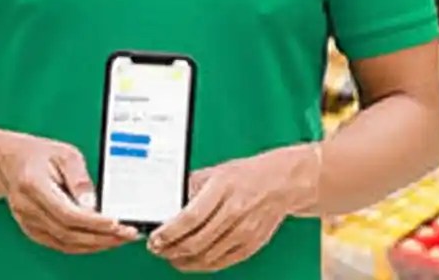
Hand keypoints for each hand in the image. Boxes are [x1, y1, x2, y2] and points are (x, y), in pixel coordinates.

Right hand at [0, 131, 138, 253]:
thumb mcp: (65, 154)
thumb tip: (93, 204)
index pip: (66, 212)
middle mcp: (27, 207)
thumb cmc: (39, 154)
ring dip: (94, 245)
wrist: (11, 161)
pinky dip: (82, 246)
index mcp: (33, 184)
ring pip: (64, 243)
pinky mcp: (32, 229)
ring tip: (119, 239)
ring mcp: (28, 221)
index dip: (93, 221)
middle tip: (126, 233)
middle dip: (101, 236)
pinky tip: (100, 241)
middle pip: (67, 232)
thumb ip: (80, 178)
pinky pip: (59, 244)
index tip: (116, 222)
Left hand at [148, 144, 319, 272]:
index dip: (169, 232)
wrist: (283, 182)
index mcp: (223, 187)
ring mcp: (245, 230)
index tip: (155, 237)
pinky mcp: (251, 244)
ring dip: (184, 260)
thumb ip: (191, 187)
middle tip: (157, 248)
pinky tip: (191, 261)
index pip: (191, 216)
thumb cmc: (246, 175)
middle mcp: (235, 210)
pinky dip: (203, 265)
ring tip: (170, 256)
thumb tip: (166, 204)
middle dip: (171, 249)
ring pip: (208, 256)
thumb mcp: (216, 172)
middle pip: (197, 240)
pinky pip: (222, 262)